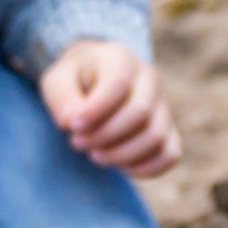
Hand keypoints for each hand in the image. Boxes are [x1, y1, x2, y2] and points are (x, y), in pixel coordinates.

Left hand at [39, 40, 181, 177]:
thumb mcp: (57, 80)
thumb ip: (62, 98)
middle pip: (139, 113)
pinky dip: (145, 168)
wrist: (94, 80)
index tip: (72, 127)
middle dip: (104, 136)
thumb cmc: (75, 81)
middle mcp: (150, 79)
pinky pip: (170, 155)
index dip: (95, 111)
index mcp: (122, 59)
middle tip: (77, 142)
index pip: (119, 84)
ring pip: (156, 137)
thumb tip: (72, 122)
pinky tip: (119, 165)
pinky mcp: (169, 130)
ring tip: (94, 154)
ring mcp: (163, 105)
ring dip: (121, 155)